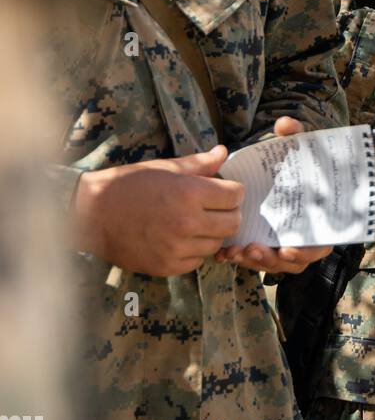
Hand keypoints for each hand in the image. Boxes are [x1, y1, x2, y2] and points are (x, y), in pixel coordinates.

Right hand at [73, 144, 244, 276]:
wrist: (93, 214)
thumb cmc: (130, 184)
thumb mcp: (166, 167)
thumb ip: (200, 164)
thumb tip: (224, 152)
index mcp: (190, 193)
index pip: (235, 195)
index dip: (233, 191)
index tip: (226, 190)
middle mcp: (187, 223)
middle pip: (233, 222)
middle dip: (229, 212)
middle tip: (216, 207)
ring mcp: (177, 248)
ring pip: (217, 244)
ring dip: (212, 232)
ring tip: (196, 222)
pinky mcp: (166, 267)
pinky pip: (197, 261)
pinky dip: (195, 250)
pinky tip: (182, 238)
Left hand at [215, 115, 333, 274]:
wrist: (280, 168)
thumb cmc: (295, 161)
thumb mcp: (296, 145)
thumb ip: (293, 134)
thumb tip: (285, 125)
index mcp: (316, 217)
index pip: (318, 245)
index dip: (306, 252)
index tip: (287, 248)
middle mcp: (300, 234)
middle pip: (291, 261)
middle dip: (271, 260)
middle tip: (253, 250)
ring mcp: (281, 241)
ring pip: (271, 264)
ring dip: (253, 261)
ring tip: (234, 252)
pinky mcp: (263, 242)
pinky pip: (253, 258)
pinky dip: (239, 259)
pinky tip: (223, 253)